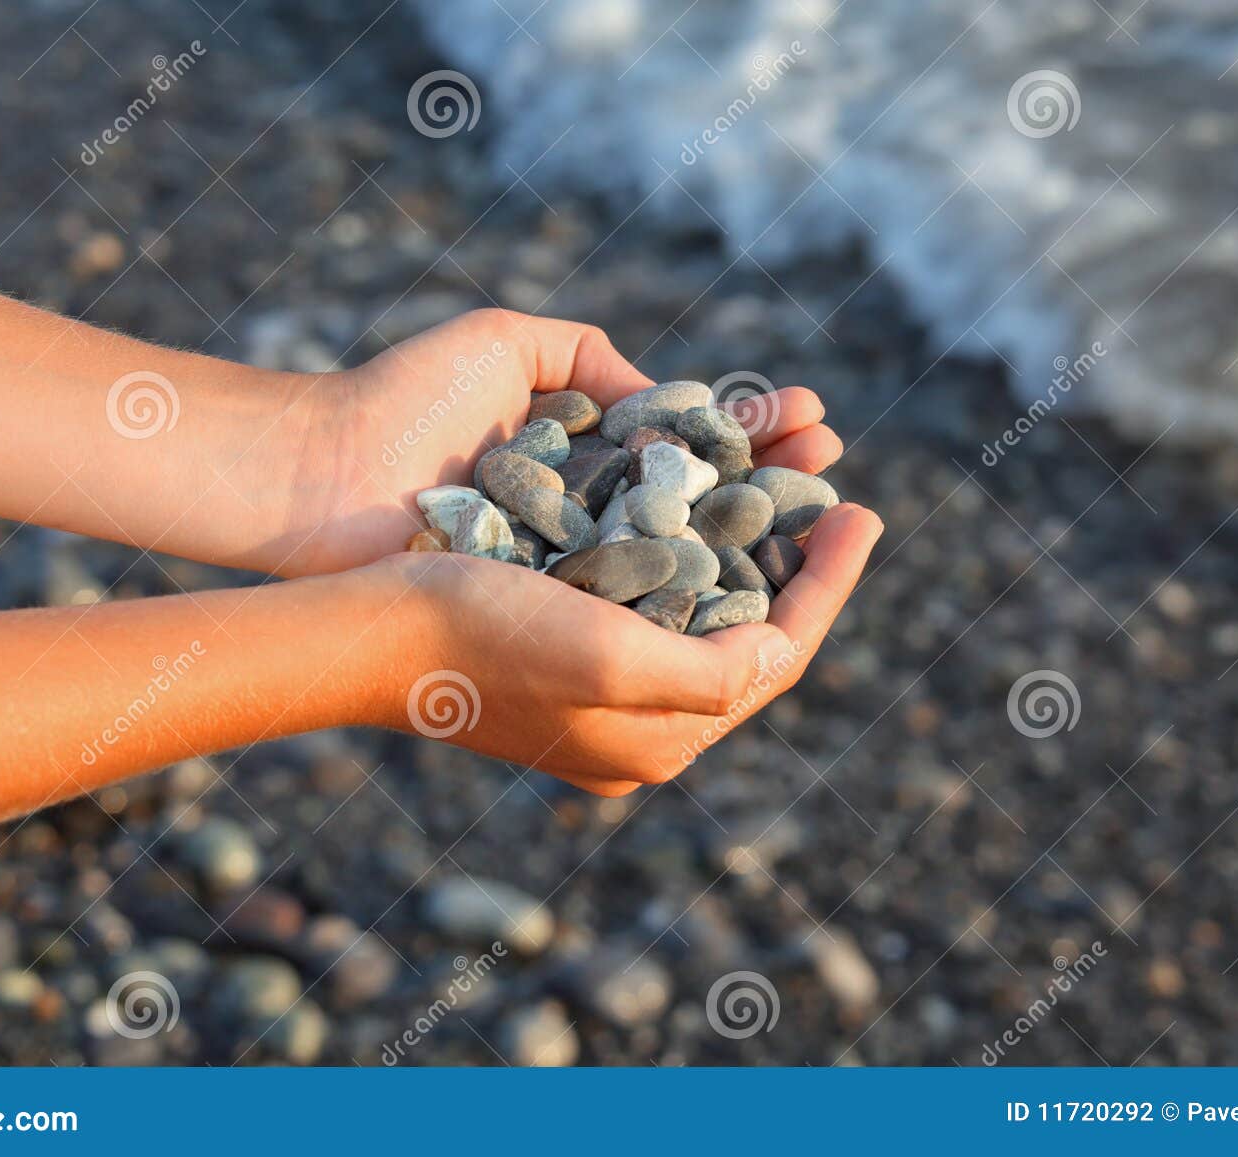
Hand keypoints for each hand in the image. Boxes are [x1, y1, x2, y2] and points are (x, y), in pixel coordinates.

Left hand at [234, 308, 845, 576]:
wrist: (320, 477)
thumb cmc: (403, 405)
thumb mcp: (509, 347)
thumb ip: (591, 357)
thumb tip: (668, 401)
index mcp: (581, 465)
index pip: (690, 449)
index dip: (755, 434)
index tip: (813, 414)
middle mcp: (585, 530)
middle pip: (706, 510)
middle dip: (778, 483)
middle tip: (834, 462)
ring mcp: (573, 585)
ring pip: (694, 566)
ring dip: (764, 536)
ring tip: (829, 502)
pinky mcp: (557, 630)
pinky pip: (652, 617)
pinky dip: (712, 593)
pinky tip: (767, 568)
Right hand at [361, 502, 883, 794]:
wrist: (372, 628)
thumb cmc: (485, 638)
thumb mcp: (612, 664)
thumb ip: (714, 675)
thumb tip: (781, 651)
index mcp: (660, 739)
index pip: (777, 656)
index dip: (830, 583)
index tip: (865, 510)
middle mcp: (639, 723)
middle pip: (749, 632)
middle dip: (797, 559)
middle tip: (834, 489)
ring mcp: (603, 687)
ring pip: (706, 609)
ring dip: (750, 546)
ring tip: (786, 484)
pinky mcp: (569, 647)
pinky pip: (658, 594)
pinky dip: (691, 546)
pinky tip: (705, 503)